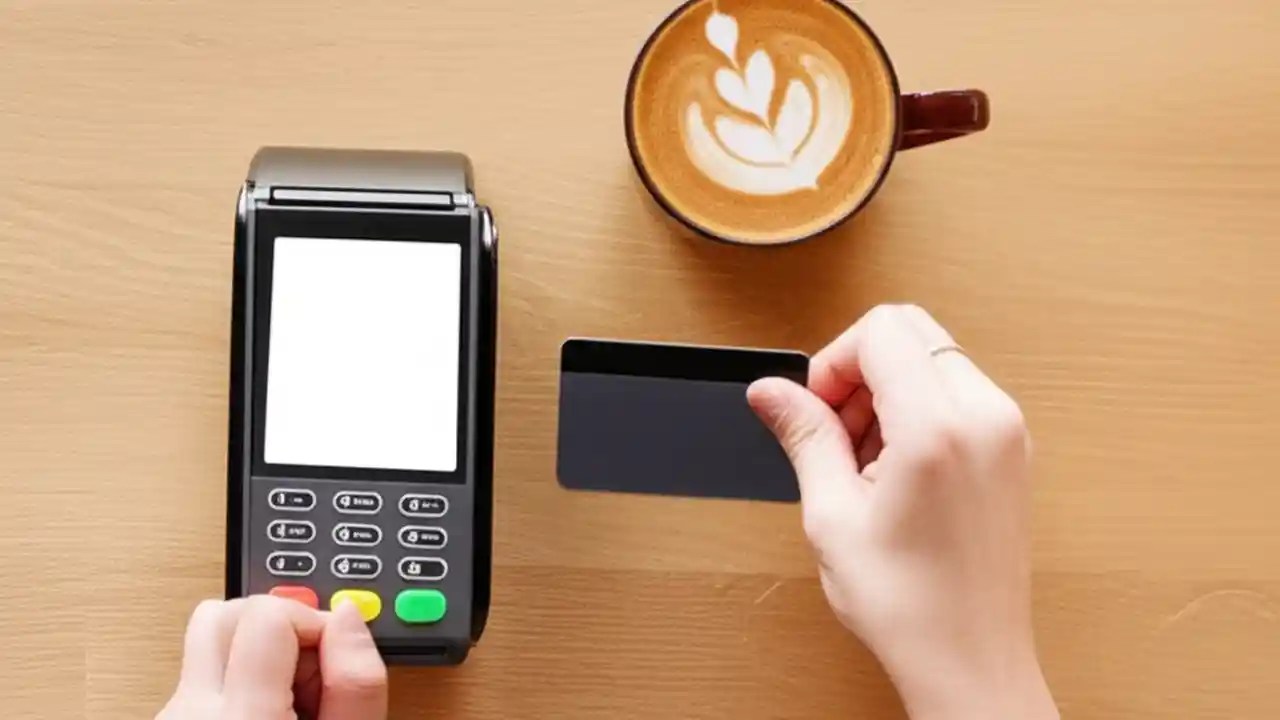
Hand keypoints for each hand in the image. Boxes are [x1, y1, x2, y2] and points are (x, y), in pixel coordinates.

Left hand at [157, 595, 387, 719]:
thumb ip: (357, 685)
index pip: (268, 613)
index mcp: (241, 719)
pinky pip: (202, 673)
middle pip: (225, 611)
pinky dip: (239, 681)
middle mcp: (192, 711)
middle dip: (280, 626)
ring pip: (212, 640)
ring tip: (291, 704)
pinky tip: (267, 717)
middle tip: (309, 679)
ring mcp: (172, 715)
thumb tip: (349, 614)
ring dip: (258, 653)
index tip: (333, 661)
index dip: (315, 623)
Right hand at [748, 305, 1056, 719]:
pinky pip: (957, 390)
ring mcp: (1007, 430)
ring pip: (934, 357)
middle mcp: (985, 418)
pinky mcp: (1011, 446)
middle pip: (912, 331)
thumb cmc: (910, 605)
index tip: (816, 408)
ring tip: (864, 460)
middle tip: (836, 429)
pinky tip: (893, 466)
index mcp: (939, 429)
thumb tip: (770, 391)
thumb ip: (803, 436)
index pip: (881, 331)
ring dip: (889, 388)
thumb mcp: (832, 515)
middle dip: (860, 367)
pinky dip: (917, 407)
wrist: (970, 658)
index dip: (833, 361)